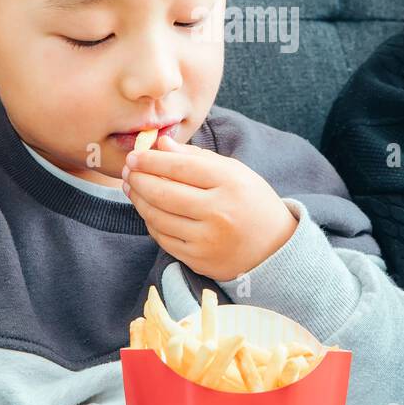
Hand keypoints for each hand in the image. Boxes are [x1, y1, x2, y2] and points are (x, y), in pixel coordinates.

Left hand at [121, 134, 297, 280]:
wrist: (275, 247)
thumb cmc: (251, 202)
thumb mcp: (234, 172)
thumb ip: (197, 157)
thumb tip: (160, 144)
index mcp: (231, 183)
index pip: (180, 167)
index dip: (151, 160)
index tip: (135, 155)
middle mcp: (219, 212)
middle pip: (163, 193)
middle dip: (138, 179)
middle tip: (128, 170)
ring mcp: (207, 240)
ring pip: (158, 217)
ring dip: (139, 200)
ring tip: (133, 188)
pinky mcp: (198, 260)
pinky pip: (163, 239)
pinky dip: (151, 222)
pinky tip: (149, 210)